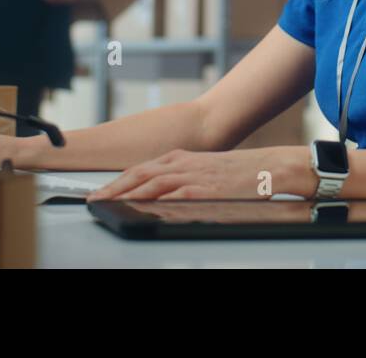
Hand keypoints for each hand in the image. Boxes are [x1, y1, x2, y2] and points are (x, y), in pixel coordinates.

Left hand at [85, 146, 315, 201]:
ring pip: (151, 182)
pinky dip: (154, 200)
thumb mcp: (206, 171)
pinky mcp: (205, 189)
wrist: (271, 167)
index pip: (141, 168)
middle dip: (113, 186)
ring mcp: (193, 175)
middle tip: (94, 198)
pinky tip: (140, 206)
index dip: (118, 180)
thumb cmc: (242, 172)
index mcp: (182, 157)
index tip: (100, 191)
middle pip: (139, 174)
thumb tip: (160, 195)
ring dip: (126, 193)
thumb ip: (183, 179)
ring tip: (107, 202)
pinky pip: (174, 194)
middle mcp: (184, 163)